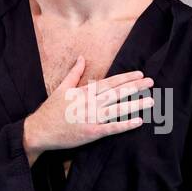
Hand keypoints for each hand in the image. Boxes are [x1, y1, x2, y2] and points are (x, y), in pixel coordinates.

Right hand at [23, 56, 153, 163]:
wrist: (40, 130)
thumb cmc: (51, 110)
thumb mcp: (62, 88)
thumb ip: (74, 73)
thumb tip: (82, 57)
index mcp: (84, 92)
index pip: (110, 83)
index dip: (126, 78)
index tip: (140, 74)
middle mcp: (90, 103)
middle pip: (117, 93)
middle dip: (135, 87)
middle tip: (151, 82)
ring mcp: (91, 118)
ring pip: (118, 109)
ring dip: (135, 104)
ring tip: (151, 101)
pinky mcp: (91, 132)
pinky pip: (112, 128)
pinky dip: (125, 125)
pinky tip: (138, 121)